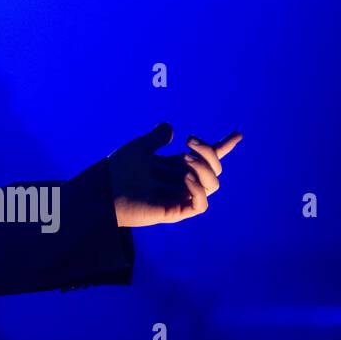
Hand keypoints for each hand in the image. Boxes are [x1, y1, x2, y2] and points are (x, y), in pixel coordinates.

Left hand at [107, 122, 242, 227]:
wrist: (103, 187)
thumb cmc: (117, 169)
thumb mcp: (140, 148)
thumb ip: (156, 139)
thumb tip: (170, 127)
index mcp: (175, 167)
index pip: (205, 158)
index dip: (222, 147)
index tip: (237, 134)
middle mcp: (182, 182)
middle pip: (214, 169)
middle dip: (209, 152)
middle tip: (189, 141)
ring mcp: (180, 196)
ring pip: (213, 185)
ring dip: (204, 168)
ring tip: (184, 158)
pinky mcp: (175, 212)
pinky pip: (200, 205)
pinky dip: (198, 190)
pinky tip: (185, 178)